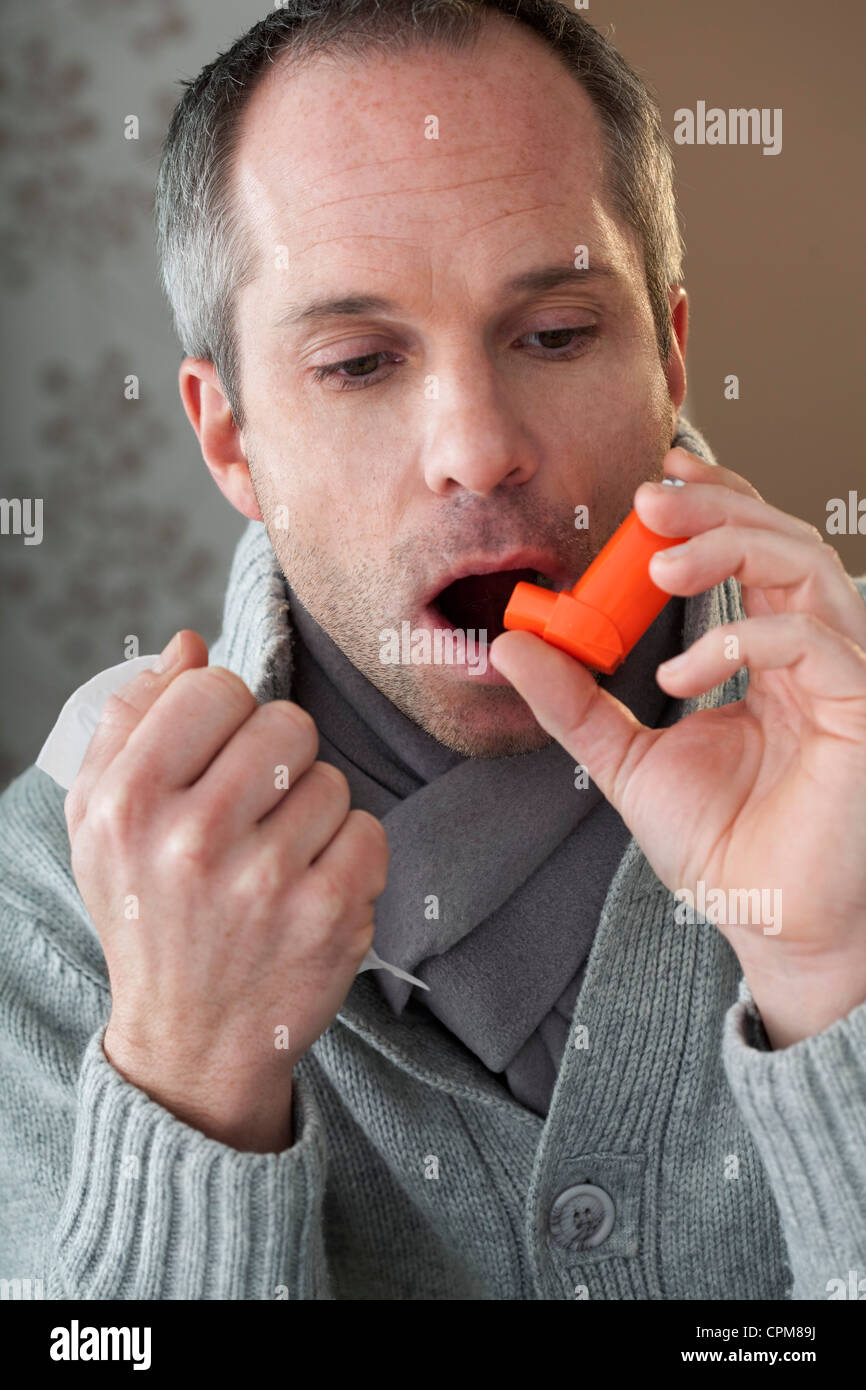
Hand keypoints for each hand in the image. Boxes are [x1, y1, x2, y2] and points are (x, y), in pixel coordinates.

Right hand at [65, 631, 388, 1150]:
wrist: (191, 1043)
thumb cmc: (146, 915)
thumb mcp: (101, 822)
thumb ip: (130, 721)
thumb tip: (189, 645)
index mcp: (128, 803)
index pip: (216, 687)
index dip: (228, 715)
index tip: (219, 757)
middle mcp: (193, 839)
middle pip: (286, 723)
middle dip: (277, 759)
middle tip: (252, 813)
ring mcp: (267, 880)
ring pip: (332, 778)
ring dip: (311, 813)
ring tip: (273, 862)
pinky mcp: (331, 914)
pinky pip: (369, 829)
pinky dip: (348, 856)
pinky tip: (309, 892)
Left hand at [490, 447, 865, 1047]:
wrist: (768, 926)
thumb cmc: (720, 847)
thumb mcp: (628, 762)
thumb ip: (577, 703)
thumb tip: (512, 644)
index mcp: (772, 655)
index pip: (755, 552)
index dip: (715, 506)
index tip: (653, 486)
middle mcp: (818, 654)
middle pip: (786, 541)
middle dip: (718, 510)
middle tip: (649, 504)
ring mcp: (848, 678)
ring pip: (810, 569)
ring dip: (733, 549)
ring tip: (661, 566)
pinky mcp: (865, 710)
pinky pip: (815, 641)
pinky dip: (743, 639)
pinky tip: (684, 673)